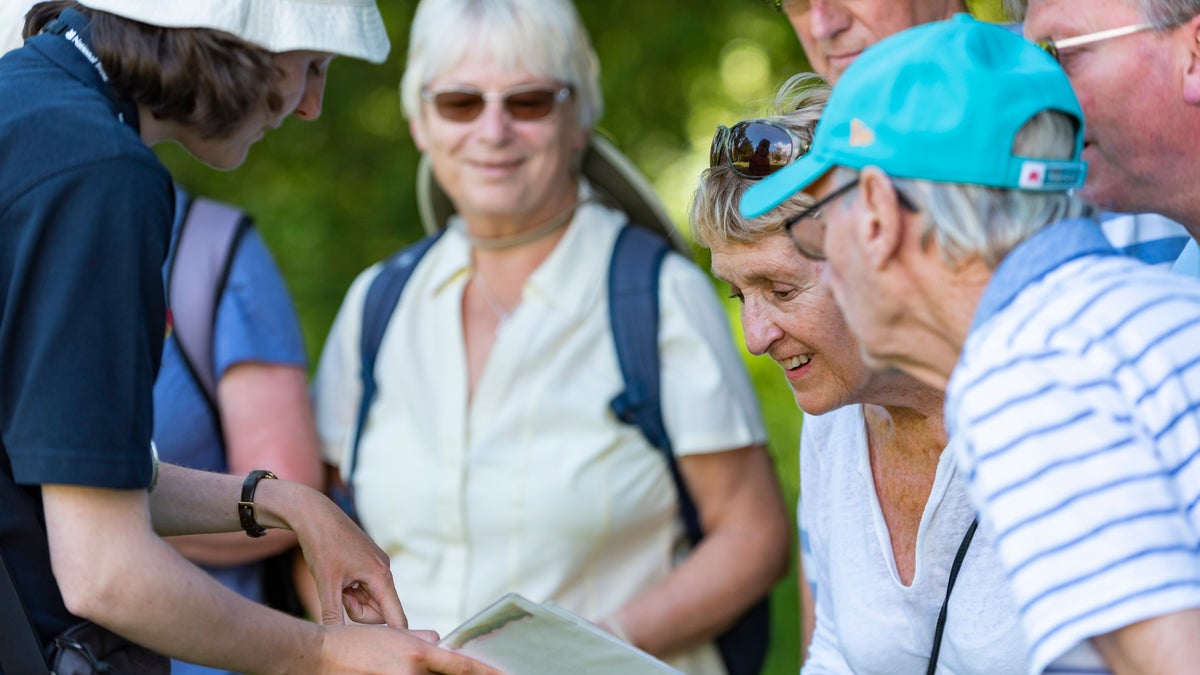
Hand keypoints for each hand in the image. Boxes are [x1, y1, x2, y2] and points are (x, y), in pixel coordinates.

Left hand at [264, 481, 407, 626]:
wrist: (315, 514)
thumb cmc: (322, 545)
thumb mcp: (326, 584)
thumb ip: (334, 614)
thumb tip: (337, 639)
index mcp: (380, 576)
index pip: (396, 616)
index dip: (396, 635)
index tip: (398, 650)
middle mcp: (384, 570)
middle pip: (381, 610)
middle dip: (359, 611)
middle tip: (339, 597)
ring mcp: (376, 565)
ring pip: (371, 598)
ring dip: (353, 599)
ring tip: (335, 584)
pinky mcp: (368, 561)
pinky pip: (365, 586)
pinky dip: (352, 589)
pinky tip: (337, 577)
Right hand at [319, 624, 504, 673]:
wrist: (320, 656)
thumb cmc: (356, 643)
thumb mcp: (393, 632)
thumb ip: (420, 638)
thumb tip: (440, 640)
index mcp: (419, 653)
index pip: (462, 666)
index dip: (487, 673)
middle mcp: (413, 673)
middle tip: (468, 671)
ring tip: (394, 663)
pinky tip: (391, 670)